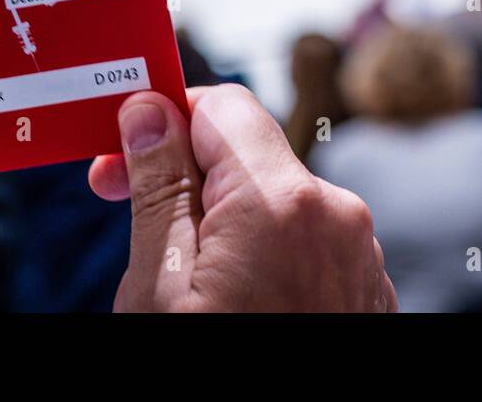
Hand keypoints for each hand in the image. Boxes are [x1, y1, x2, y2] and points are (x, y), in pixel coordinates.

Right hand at [90, 84, 396, 312]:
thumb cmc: (210, 374)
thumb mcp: (159, 287)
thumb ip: (158, 187)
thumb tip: (148, 110)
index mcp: (283, 201)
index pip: (223, 107)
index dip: (164, 116)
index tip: (117, 146)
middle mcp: (336, 215)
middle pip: (247, 156)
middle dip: (184, 174)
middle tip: (120, 207)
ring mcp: (359, 255)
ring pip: (275, 202)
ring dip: (222, 219)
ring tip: (179, 280)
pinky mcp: (364, 289)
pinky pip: (305, 244)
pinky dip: (263, 254)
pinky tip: (228, 299)